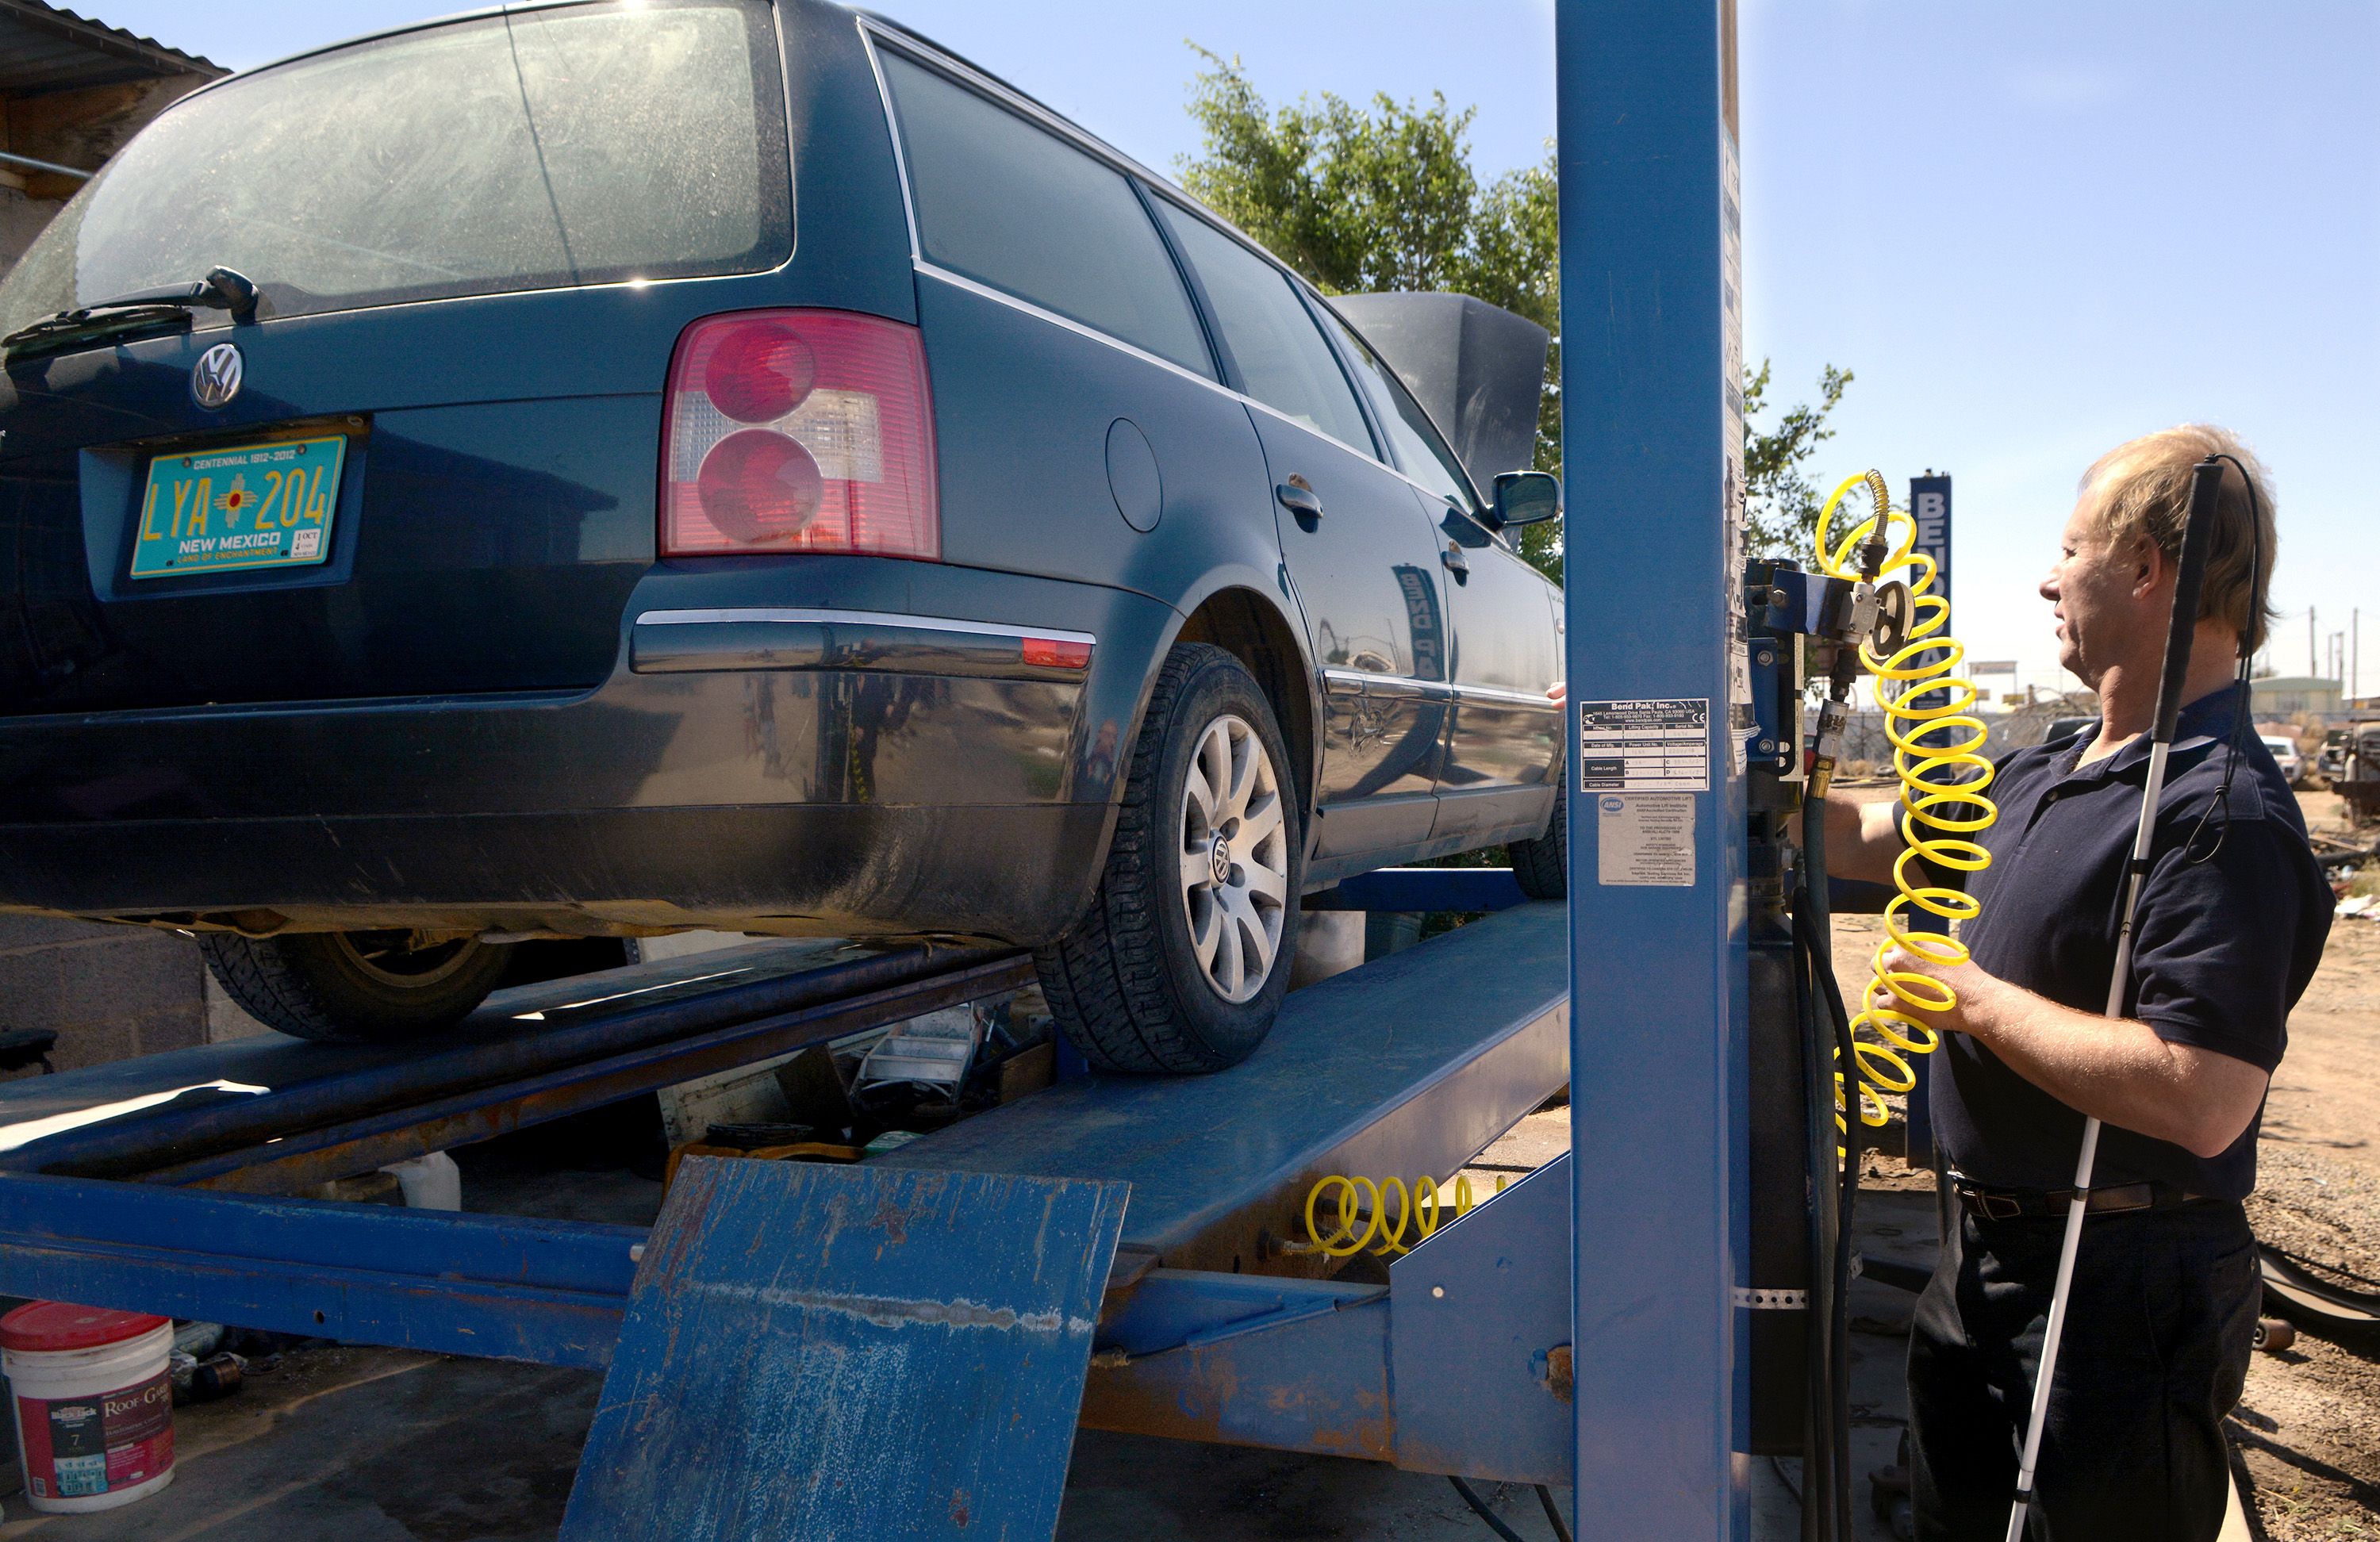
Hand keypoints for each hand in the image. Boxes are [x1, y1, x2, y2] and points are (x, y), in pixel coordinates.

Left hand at [1865, 939, 1998, 1040]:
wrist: (1973, 998)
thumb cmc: (1964, 975)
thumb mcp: (1943, 952)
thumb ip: (1921, 950)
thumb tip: (1911, 952)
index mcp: (1908, 945)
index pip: (1887, 947)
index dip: (1893, 957)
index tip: (1899, 966)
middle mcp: (1897, 960)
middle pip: (1876, 964)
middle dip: (1885, 972)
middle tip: (1897, 981)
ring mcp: (1893, 981)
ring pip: (1876, 984)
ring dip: (1887, 989)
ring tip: (1903, 995)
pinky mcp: (1895, 1002)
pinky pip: (1881, 1002)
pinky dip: (1890, 1006)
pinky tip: (1904, 1006)